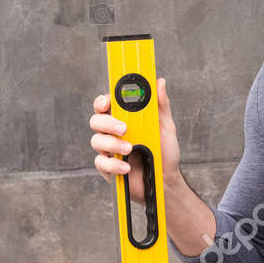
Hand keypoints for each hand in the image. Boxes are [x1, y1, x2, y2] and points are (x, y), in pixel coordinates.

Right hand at [89, 77, 181, 204]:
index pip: (106, 105)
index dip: (102, 101)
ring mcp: (108, 150)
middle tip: (123, 128)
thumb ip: (160, 105)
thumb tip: (159, 82)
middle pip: (96, 120)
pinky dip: (114, 165)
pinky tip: (126, 167)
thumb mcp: (166, 127)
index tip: (107, 102)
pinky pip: (102, 163)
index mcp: (124, 119)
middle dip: (107, 122)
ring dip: (112, 144)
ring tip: (129, 149)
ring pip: (97, 141)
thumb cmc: (164, 152)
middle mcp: (112, 132)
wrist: (166, 180)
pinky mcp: (107, 168)